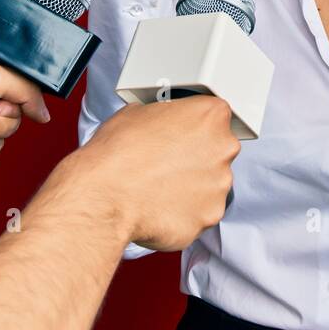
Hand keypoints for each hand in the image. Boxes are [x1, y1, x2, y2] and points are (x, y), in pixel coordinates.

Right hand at [61, 95, 239, 250]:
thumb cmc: (117, 154)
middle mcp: (223, 149)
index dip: (193, 127)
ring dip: (191, 188)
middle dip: (195, 158)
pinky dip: (183, 213)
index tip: (181, 135)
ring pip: (210, 186)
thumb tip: (160, 124)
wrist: (104, 196)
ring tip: (158, 188)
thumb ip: (165, 117)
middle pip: (216, 152)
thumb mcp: (137, 113)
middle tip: (166, 164)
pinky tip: (159, 208)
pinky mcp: (209, 217)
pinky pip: (200, 213)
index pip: (214, 116)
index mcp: (211, 116)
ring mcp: (219, 186)